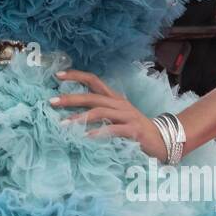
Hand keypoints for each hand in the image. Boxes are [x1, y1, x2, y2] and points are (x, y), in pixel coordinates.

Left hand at [51, 69, 168, 159]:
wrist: (163, 140)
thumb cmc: (135, 129)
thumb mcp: (118, 116)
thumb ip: (100, 112)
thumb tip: (74, 112)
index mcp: (114, 98)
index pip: (93, 80)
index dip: (76, 76)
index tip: (57, 75)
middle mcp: (119, 104)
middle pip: (92, 96)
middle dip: (70, 98)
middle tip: (51, 101)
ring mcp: (127, 116)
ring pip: (100, 112)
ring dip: (79, 117)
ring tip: (64, 124)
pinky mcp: (133, 131)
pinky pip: (113, 130)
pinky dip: (98, 132)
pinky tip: (86, 137)